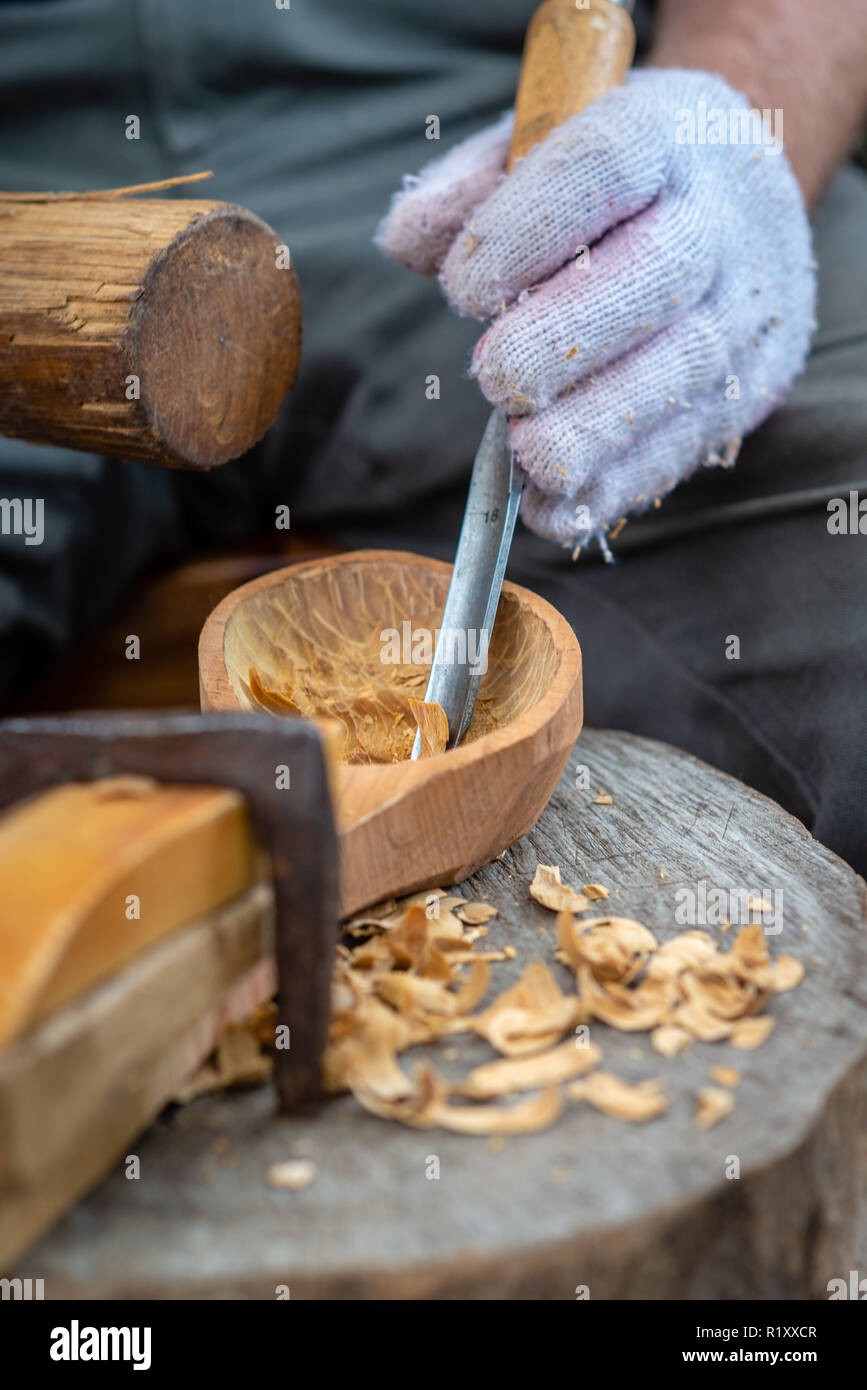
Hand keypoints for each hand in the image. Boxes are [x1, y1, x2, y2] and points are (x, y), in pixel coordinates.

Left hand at [377, 69, 815, 548]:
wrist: (743, 198)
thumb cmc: (614, 184)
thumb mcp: (545, 146)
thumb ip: (471, 188)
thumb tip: (404, 239)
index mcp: (666, 134)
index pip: (604, 164)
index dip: (528, 229)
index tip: (462, 289)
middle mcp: (720, 220)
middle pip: (657, 274)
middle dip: (564, 340)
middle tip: (495, 379)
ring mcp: (746, 310)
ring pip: (680, 374)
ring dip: (592, 430)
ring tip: (525, 455)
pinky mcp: (749, 390)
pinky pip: (682, 447)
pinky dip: (612, 490)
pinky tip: (550, 508)